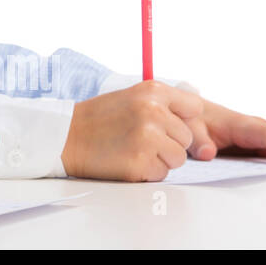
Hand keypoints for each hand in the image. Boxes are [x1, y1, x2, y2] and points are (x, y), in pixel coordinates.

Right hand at [61, 80, 202, 180]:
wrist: (66, 137)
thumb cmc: (100, 119)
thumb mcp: (132, 98)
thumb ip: (164, 105)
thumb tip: (199, 123)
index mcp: (152, 91)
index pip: (194, 108)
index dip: (183, 120)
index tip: (167, 125)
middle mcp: (152, 111)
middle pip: (187, 138)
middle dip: (169, 143)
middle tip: (140, 139)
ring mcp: (147, 137)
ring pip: (178, 158)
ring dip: (160, 159)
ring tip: (133, 149)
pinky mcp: (141, 162)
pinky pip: (161, 173)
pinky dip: (147, 172)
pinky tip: (126, 160)